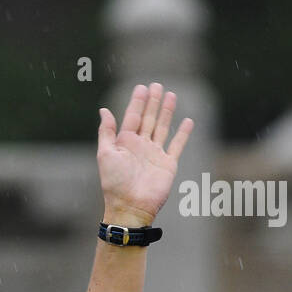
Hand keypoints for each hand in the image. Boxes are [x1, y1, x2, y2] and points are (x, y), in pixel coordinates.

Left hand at [96, 82, 192, 226]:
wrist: (130, 206)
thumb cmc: (114, 183)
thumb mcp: (105, 154)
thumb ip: (106, 132)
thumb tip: (103, 110)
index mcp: (125, 143)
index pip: (132, 117)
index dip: (137, 102)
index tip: (141, 87)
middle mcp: (140, 146)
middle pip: (148, 119)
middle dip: (152, 102)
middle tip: (157, 85)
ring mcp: (155, 154)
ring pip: (162, 127)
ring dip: (167, 112)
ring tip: (171, 95)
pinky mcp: (168, 164)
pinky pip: (177, 145)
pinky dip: (183, 133)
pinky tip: (187, 121)